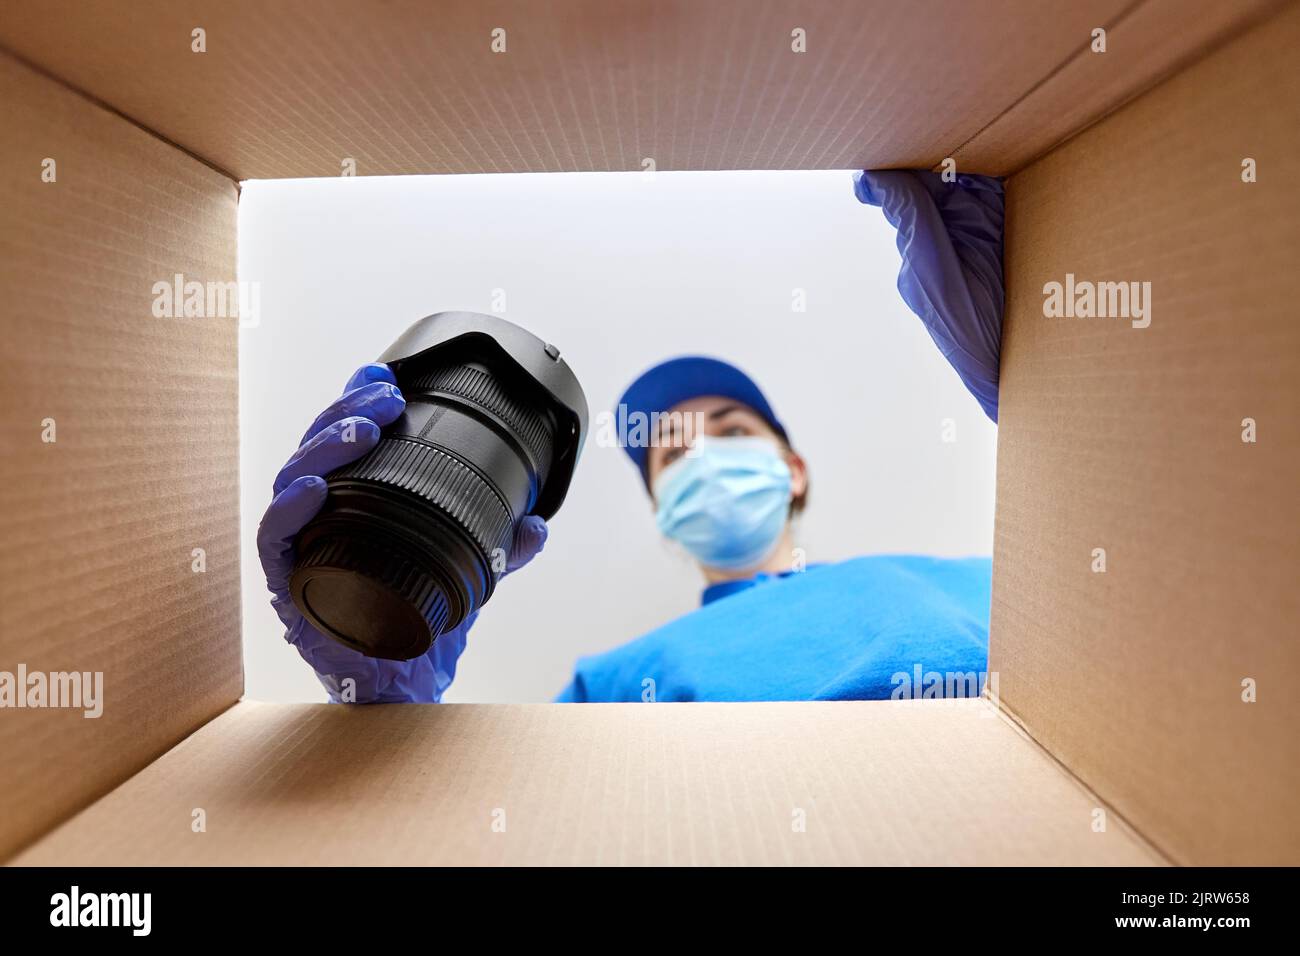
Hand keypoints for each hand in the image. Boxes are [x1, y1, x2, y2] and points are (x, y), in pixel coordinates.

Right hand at [256, 363, 547, 702]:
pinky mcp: (290, 589)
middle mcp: (319, 525)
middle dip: (347, 412)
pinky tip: (315, 487)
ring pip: (293, 483)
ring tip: (364, 427)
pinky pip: (275, 543)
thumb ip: (501, 546)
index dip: (356, 405)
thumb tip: (536, 522)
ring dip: (324, 447)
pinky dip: (291, 511)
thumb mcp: (470, 576)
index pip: (345, 446)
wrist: (408, 695)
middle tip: (385, 393)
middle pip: (315, 452)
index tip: (385, 376)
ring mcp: (301, 553)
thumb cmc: (422, 631)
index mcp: (352, 510)